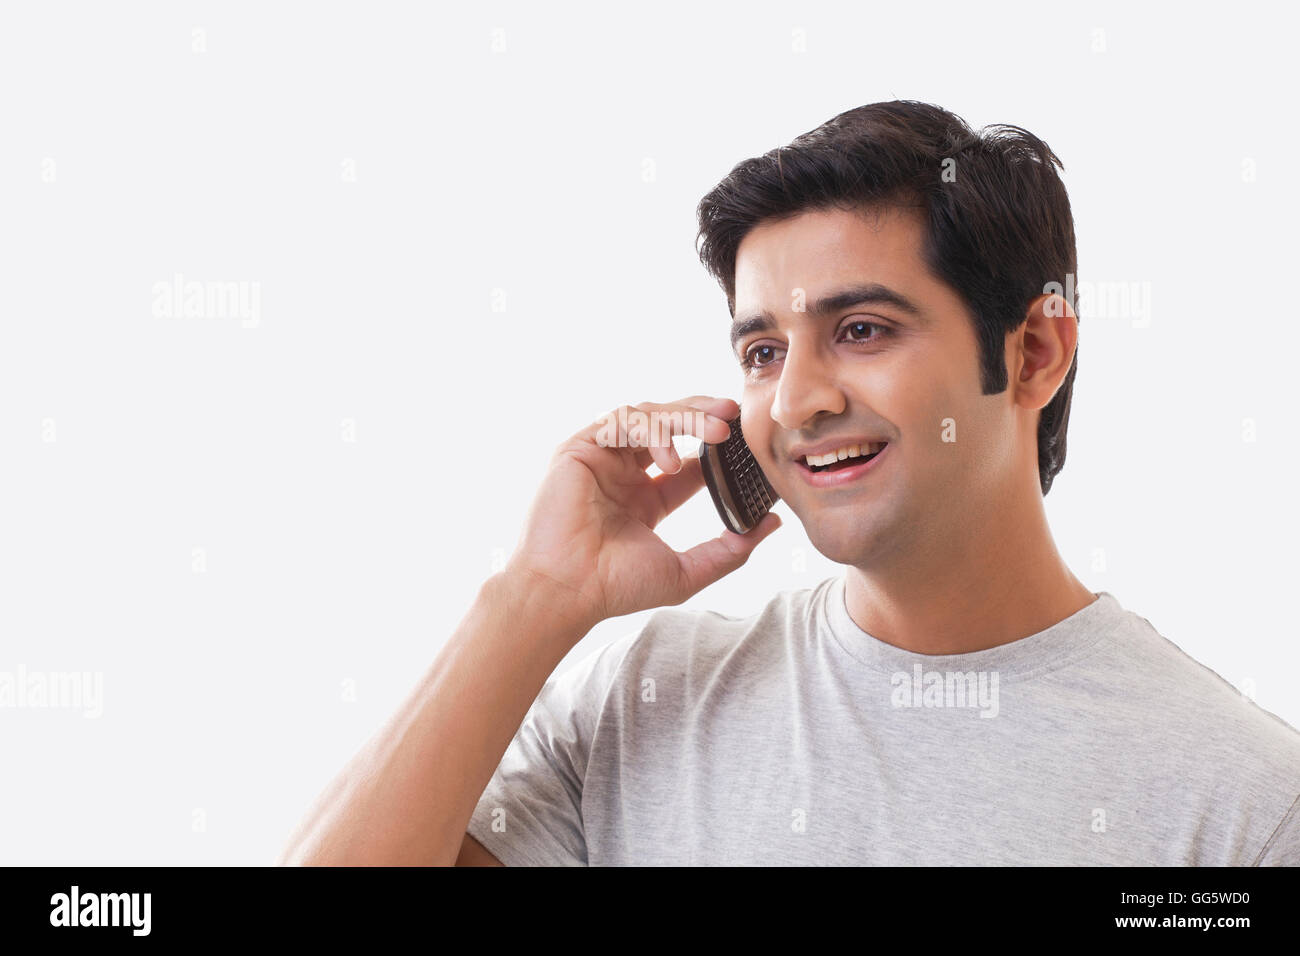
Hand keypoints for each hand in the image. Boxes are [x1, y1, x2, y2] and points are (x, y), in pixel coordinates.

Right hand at [501, 395, 781, 628]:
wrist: (568, 591)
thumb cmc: (616, 587)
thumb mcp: (687, 571)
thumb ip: (730, 550)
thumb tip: (773, 524)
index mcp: (645, 499)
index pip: (688, 460)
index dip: (717, 448)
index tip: (747, 444)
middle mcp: (623, 474)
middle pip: (669, 428)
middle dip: (703, 415)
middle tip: (735, 415)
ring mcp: (601, 459)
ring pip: (648, 416)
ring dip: (684, 417)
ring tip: (716, 429)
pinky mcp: (579, 449)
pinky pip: (620, 421)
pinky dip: (650, 431)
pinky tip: (670, 459)